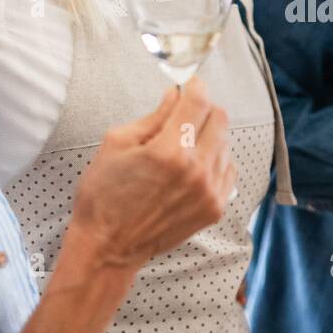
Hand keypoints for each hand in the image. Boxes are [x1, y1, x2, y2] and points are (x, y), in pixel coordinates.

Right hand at [71, 77, 235, 272]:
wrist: (109, 247)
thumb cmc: (104, 195)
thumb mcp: (116, 144)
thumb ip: (152, 116)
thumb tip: (175, 94)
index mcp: (169, 151)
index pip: (199, 101)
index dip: (194, 87)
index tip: (188, 85)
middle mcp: (196, 170)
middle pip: (220, 118)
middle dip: (203, 109)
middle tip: (184, 114)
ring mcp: (210, 191)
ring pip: (226, 143)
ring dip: (208, 136)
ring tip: (182, 147)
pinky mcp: (215, 208)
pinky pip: (228, 170)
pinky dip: (214, 161)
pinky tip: (192, 168)